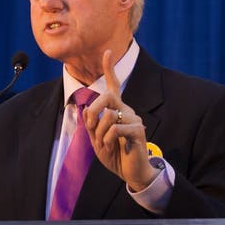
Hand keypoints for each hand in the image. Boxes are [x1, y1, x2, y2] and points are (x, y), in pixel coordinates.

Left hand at [84, 50, 159, 191]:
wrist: (131, 172)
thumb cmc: (115, 155)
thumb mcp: (96, 140)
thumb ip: (91, 125)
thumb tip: (86, 110)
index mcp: (117, 110)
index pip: (113, 86)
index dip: (109, 69)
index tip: (108, 52)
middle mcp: (126, 110)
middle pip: (106, 96)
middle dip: (94, 110)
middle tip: (92, 127)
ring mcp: (134, 119)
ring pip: (109, 115)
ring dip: (100, 134)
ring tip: (105, 145)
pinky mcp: (138, 130)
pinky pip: (116, 128)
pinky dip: (108, 140)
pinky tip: (112, 147)